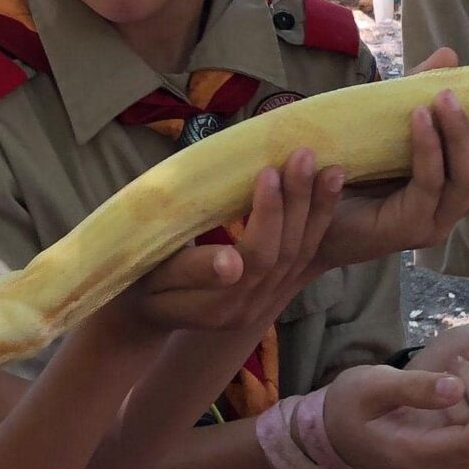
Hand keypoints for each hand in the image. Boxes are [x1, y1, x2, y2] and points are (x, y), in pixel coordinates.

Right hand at [102, 149, 343, 332]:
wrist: (144, 313)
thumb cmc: (138, 284)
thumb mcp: (153, 278)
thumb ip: (191, 270)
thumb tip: (232, 264)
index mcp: (218, 304)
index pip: (256, 257)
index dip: (267, 215)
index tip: (267, 171)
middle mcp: (249, 307)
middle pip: (285, 253)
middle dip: (298, 202)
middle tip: (302, 154)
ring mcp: (266, 303)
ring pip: (302, 255)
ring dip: (318, 210)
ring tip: (331, 169)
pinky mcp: (275, 292)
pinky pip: (305, 257)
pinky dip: (319, 222)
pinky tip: (328, 191)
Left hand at [315, 55, 468, 269]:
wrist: (300, 212)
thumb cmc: (346, 169)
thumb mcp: (389, 126)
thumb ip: (419, 95)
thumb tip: (451, 54)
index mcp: (456, 190)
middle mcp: (452, 211)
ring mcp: (432, 223)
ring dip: (463, 136)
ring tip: (445, 99)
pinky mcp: (405, 227)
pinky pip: (429, 185)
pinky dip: (428, 148)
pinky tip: (417, 117)